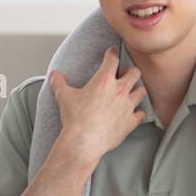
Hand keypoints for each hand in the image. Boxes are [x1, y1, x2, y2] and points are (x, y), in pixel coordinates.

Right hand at [47, 47, 146, 166]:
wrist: (83, 142)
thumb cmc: (75, 119)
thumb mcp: (64, 97)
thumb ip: (59, 83)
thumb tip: (54, 75)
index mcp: (104, 80)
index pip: (112, 59)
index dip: (112, 54)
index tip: (111, 53)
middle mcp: (119, 90)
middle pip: (134, 72)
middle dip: (129, 71)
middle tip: (123, 75)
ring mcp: (127, 105)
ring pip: (141, 92)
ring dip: (136, 91)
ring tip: (131, 92)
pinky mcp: (131, 121)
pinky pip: (141, 114)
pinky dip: (138, 113)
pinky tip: (134, 113)